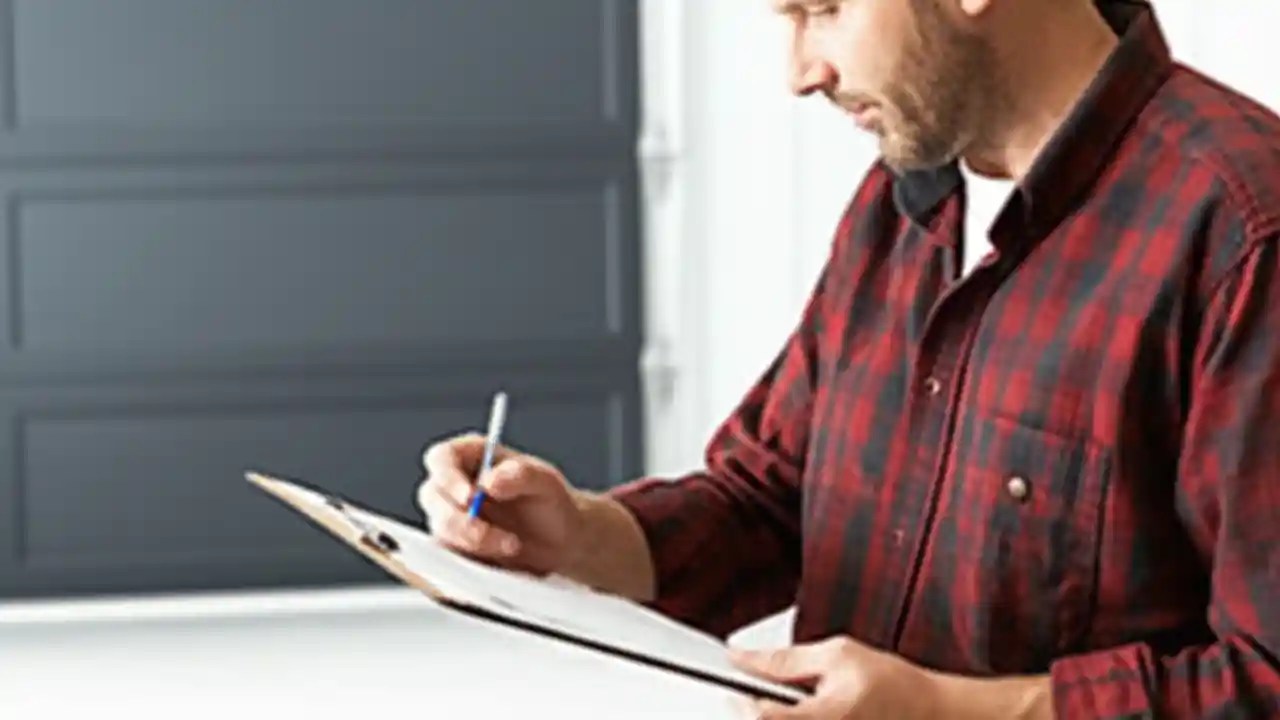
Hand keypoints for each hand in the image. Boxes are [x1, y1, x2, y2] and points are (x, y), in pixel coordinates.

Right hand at [416, 432, 584, 575]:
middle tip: (486, 533)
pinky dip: (471, 558)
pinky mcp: (455, 545)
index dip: (448, 476)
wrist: (562, 542)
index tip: (469, 498)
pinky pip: (447, 554)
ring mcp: (452, 515)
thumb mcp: (546, 483)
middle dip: (458, 518)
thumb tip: (489, 482)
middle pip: (432, 495)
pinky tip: (499, 559)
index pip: (442, 457)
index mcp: (473, 455)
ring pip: (440, 527)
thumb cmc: (552, 503)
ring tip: (511, 545)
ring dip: (471, 540)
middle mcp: (456, 483)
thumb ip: (520, 475)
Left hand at [727, 637, 939, 719]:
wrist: (928, 710)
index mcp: (825, 717)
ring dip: (770, 716)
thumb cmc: (890, 682)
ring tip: (779, 702)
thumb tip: (743, 658)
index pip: (762, 718)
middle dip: (752, 711)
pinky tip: (797, 711)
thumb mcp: (836, 654)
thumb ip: (785, 660)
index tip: (732, 684)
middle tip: (752, 693)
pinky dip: (787, 718)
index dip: (739, 700)